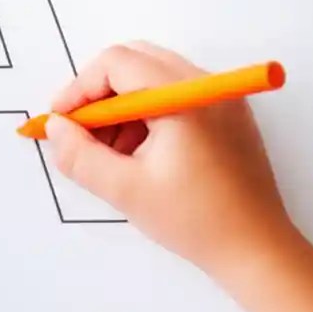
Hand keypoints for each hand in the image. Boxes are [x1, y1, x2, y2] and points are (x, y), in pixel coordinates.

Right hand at [46, 42, 299, 287]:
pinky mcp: (229, 114)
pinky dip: (149, 114)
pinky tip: (140, 155)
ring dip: (123, 106)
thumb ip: (80, 156)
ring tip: (112, 154)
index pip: (117, 63)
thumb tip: (56, 128)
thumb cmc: (196, 221)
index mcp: (184, 96)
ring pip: (155, 77)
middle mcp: (207, 84)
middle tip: (82, 134)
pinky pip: (177, 95)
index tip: (60, 122)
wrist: (257, 250)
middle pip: (136, 61)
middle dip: (100, 94)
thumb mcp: (126, 190)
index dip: (80, 89)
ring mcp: (222, 97)